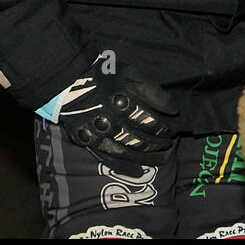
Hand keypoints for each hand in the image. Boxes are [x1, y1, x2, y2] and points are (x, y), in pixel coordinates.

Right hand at [55, 59, 177, 172]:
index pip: (154, 116)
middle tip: (171, 140)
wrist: (69, 83)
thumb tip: (171, 108)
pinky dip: (126, 168)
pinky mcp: (90, 143)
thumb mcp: (130, 72)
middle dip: (162, 139)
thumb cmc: (105, 75)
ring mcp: (101, 132)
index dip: (169, 122)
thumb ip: (151, 89)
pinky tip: (140, 172)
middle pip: (145, 135)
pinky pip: (110, 159)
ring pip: (131, 150)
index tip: (176, 123)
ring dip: (150, 155)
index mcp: (124, 100)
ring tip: (163, 156)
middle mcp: (114, 118)